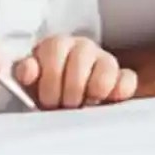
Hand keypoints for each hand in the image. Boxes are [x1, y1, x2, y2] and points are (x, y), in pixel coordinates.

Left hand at [14, 36, 136, 109]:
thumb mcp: (30, 83)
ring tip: (84, 106)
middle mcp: (82, 47)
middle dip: (70, 89)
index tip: (46, 100)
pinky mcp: (123, 78)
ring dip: (94, 91)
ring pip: (107, 66)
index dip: (50, 77)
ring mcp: (105, 61)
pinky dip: (120, 91)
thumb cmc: (46, 93)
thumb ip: (26, 73)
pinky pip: (128, 79)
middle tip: (64, 107)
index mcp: (57, 45)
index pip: (55, 48)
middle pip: (81, 58)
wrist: (65, 109)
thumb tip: (28, 70)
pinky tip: (108, 102)